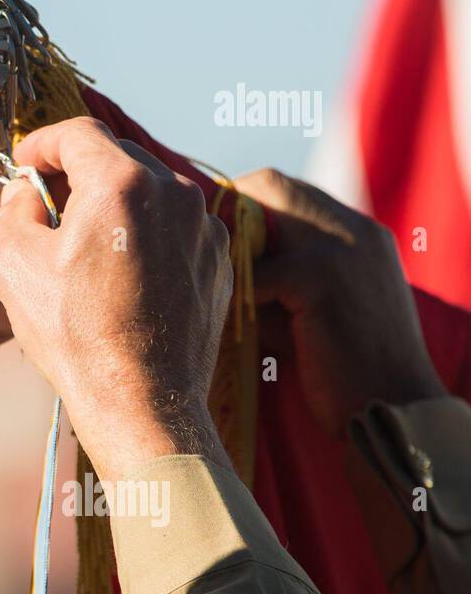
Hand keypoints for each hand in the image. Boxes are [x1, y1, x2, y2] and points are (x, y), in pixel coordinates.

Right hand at [0, 117, 233, 480]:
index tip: (23, 162)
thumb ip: (14, 208)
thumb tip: (26, 191)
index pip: (77, 133)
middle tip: (45, 200)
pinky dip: (143, 236)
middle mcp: (173, 193)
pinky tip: (117, 271)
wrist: (141, 401)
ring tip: (80, 240)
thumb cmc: (75, 334)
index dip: (41, 142)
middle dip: (76, 175)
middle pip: (116, 159)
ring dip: (112, 205)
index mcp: (121, 183)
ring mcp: (202, 228)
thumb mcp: (17, 263)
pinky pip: (174, 229)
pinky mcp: (216, 261)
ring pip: (148, 193)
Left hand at [234, 168, 445, 436]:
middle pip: (270, 183)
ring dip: (230, 249)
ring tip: (211, 282)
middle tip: (201, 248)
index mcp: (358, 232)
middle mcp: (353, 228)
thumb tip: (218, 263)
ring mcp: (339, 247)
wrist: (393, 410)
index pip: (288, 189)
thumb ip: (278, 278)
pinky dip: (235, 296)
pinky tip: (227, 323)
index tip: (217, 236)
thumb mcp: (316, 309)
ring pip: (256, 216)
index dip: (246, 206)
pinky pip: (253, 274)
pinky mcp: (319, 277)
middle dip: (229, 211)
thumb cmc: (347, 372)